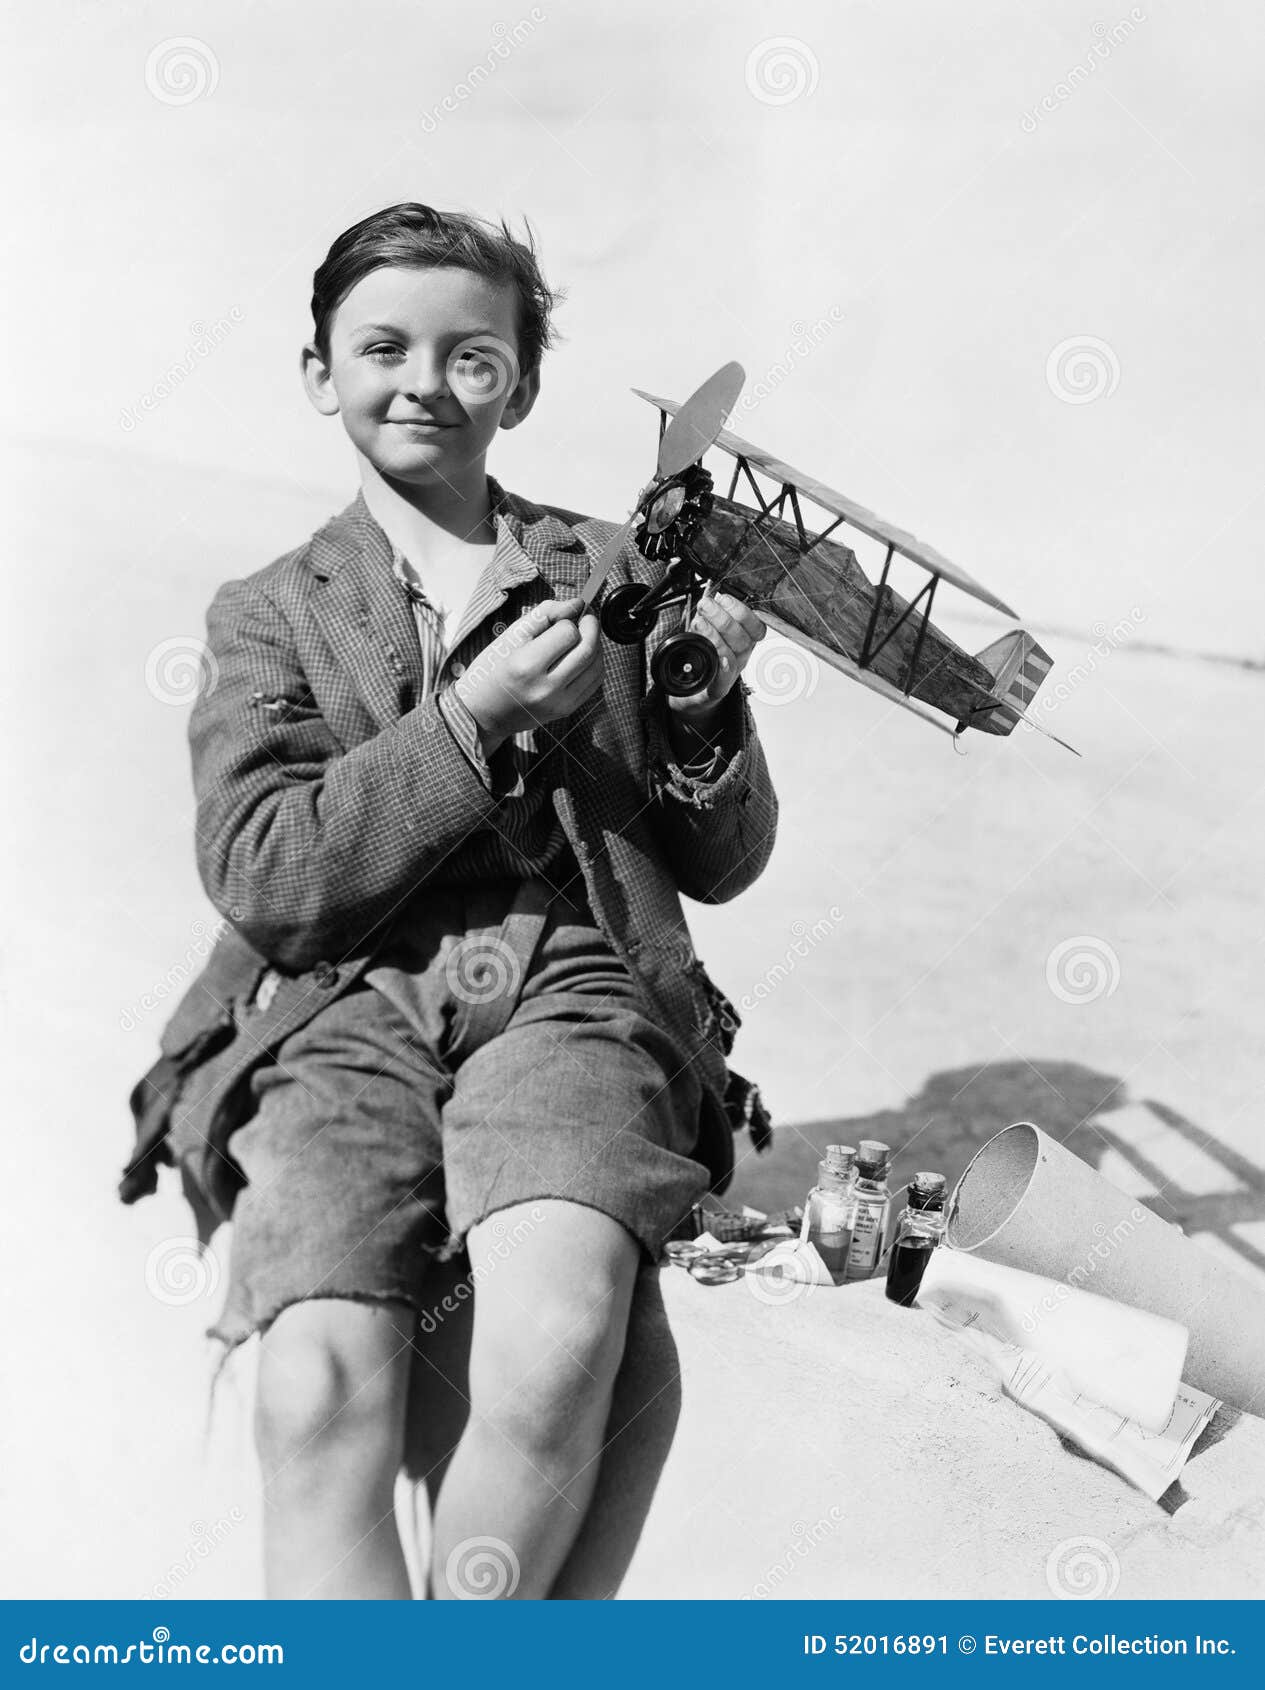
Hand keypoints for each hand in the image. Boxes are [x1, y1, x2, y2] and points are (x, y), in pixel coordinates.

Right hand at [453, 596, 601, 752]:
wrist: (484, 714)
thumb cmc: (492, 670)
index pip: (567, 633)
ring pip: (596, 666)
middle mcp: (545, 688)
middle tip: (586, 616)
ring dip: (596, 644)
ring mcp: (559, 703)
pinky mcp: (567, 711)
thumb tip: (577, 603)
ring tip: (584, 635)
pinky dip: (595, 663)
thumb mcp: (510, 636)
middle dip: (591, 626)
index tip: (563, 616)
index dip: (568, 620)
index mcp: (525, 666)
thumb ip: (544, 614)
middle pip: (587, 649)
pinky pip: (594, 682)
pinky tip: (582, 655)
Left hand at [667, 589, 766, 727]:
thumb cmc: (702, 657)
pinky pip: (724, 680)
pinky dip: (722, 669)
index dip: (742, 611)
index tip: (724, 598)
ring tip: (698, 622)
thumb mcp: (708, 630)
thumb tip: (709, 594)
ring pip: (732, 654)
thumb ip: (711, 615)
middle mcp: (740, 656)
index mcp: (743, 640)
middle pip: (742, 638)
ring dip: (715, 636)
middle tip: (706, 605)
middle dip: (723, 618)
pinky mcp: (716, 689)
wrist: (692, 692)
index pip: (755, 626)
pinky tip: (718, 659)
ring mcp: (730, 673)